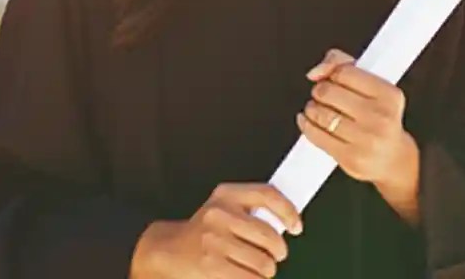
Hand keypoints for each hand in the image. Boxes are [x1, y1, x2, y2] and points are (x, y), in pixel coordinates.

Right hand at [129, 183, 302, 278]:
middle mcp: (220, 215)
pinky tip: (248, 277)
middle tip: (274, 255)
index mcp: (225, 195)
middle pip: (270, 236)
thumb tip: (287, 222)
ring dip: (266, 270)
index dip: (288, 211)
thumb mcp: (222, 209)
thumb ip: (250, 210)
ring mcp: (215, 242)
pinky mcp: (213, 267)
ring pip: (264, 263)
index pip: (267, 195)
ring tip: (258, 268)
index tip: (296, 226)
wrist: (167, 251)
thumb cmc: (202, 232)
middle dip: (278, 251)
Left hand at [298, 49, 418, 188]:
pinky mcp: (350, 158)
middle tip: (323, 95)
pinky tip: (308, 121)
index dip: (332, 73)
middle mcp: (380, 117)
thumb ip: (344, 65)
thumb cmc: (381, 119)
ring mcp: (366, 139)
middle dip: (320, 91)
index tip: (332, 78)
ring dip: (312, 108)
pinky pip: (316, 135)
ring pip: (320, 113)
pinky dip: (306, 125)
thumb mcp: (375, 87)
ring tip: (317, 109)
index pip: (344, 72)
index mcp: (389, 95)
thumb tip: (317, 71)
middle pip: (327, 92)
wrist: (394, 158)